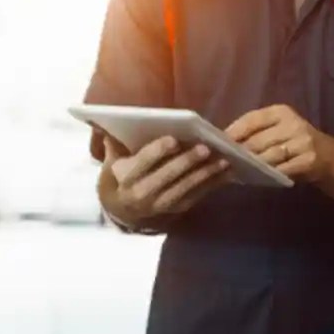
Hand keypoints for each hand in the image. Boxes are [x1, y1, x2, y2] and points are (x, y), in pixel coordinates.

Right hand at [105, 134, 229, 221]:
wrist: (122, 213)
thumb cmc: (117, 178)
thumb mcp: (110, 162)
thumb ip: (114, 143)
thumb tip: (106, 121)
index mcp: (126, 178)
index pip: (142, 162)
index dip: (158, 151)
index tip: (173, 139)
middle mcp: (144, 194)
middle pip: (168, 176)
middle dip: (187, 162)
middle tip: (205, 148)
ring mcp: (162, 205)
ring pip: (186, 188)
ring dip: (205, 174)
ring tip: (222, 161)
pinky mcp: (178, 209)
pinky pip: (197, 196)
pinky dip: (213, 184)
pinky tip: (226, 172)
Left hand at [225, 104, 333, 181]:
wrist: (330, 158)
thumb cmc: (295, 143)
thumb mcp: (278, 130)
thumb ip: (255, 133)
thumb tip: (223, 143)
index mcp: (281, 112)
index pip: (252, 119)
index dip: (233, 132)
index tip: (215, 143)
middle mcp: (293, 123)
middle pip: (257, 140)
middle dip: (237, 153)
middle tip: (220, 164)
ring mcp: (302, 142)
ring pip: (267, 156)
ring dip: (249, 167)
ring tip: (233, 173)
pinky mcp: (308, 161)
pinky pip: (281, 170)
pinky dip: (266, 175)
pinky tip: (254, 179)